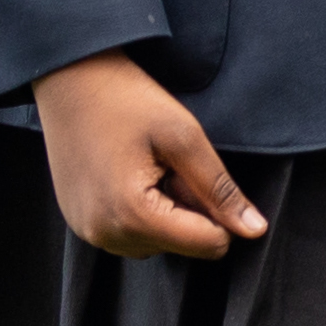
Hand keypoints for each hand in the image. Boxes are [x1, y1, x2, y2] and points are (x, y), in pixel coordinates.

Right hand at [37, 50, 266, 260]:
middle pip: (182, 245)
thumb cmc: (128, 101)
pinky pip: (129, 235)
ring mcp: (87, 232)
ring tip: (146, 166)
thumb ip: (221, 189)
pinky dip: (140, 212)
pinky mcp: (79, 223)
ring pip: (157, 243)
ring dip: (165, 212)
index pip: (209, 244)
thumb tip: (256, 231)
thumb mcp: (184, 138)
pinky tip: (128, 173)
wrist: (69, 80)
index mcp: (133, 216)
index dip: (219, 209)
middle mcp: (105, 235)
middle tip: (165, 163)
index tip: (195, 171)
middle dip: (187, 207)